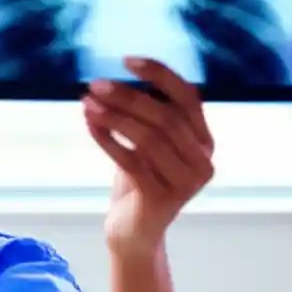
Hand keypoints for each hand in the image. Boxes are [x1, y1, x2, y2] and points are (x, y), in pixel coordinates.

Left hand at [83, 57, 214, 254]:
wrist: (134, 231)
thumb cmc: (140, 181)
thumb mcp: (148, 145)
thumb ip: (146, 117)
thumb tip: (115, 80)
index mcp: (204, 140)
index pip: (188, 97)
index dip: (160, 76)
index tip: (128, 60)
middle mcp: (203, 160)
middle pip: (166, 117)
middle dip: (128, 97)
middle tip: (95, 85)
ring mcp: (186, 183)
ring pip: (149, 139)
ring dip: (114, 117)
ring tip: (87, 103)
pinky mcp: (162, 199)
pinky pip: (131, 162)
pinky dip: (108, 140)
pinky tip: (89, 125)